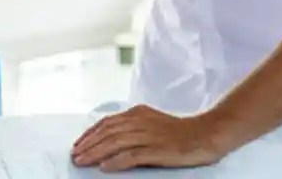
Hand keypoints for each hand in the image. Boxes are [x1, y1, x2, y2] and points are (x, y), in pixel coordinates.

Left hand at [70, 104, 236, 171]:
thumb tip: (111, 139)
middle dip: (88, 144)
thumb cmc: (180, 131)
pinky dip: (116, 161)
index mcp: (138, 113)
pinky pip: (132, 156)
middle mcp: (141, 121)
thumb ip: (133, 127)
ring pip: (115, 142)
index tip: (78, 143)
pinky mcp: (157, 150)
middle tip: (75, 155)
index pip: (107, 122)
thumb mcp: (153, 122)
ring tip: (82, 161)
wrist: (207, 133)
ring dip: (96, 152)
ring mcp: (149, 135)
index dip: (90, 133)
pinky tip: (104, 167)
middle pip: (107, 132)